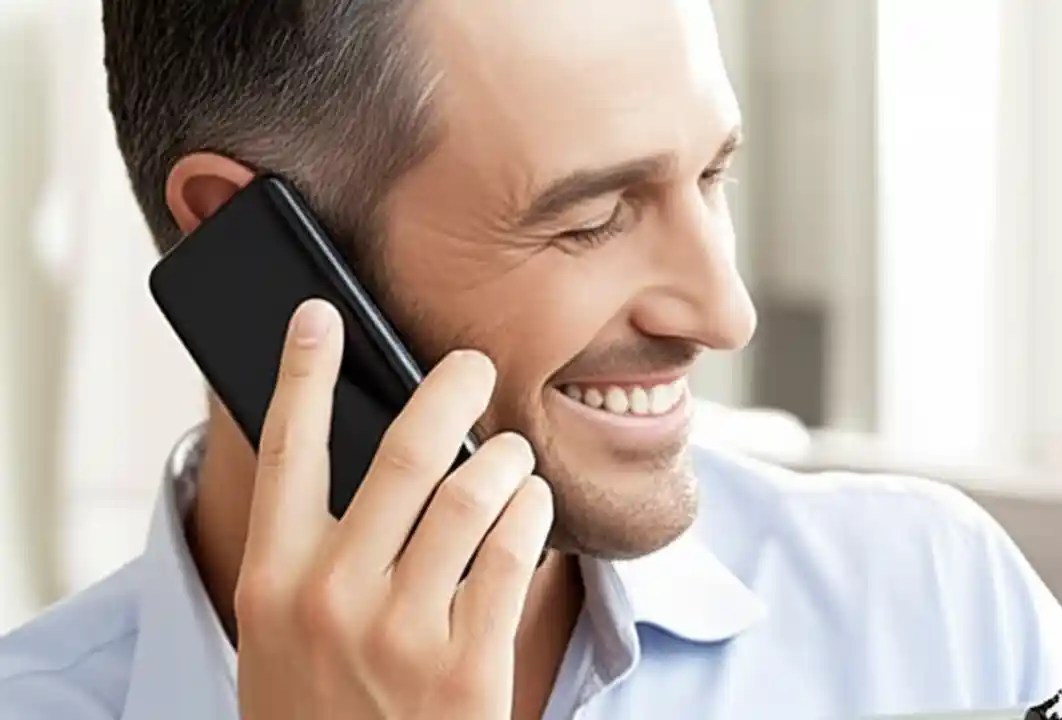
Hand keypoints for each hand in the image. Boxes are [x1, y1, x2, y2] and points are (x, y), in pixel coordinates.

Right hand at [234, 299, 552, 719]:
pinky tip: (532, 509)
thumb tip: (372, 453)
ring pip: (475, 493)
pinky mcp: (468, 663)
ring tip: (511, 458)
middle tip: (472, 366)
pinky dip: (532, 515)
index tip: (321, 313)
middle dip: (450, 388)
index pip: (285, 449)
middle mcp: (332, 595)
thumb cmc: (321, 708)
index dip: (302, 369)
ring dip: (506, 459)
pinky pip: (515, 552)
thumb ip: (315, 549)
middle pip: (405, 451)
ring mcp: (401, 630)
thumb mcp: (284, 631)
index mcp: (272, 579)